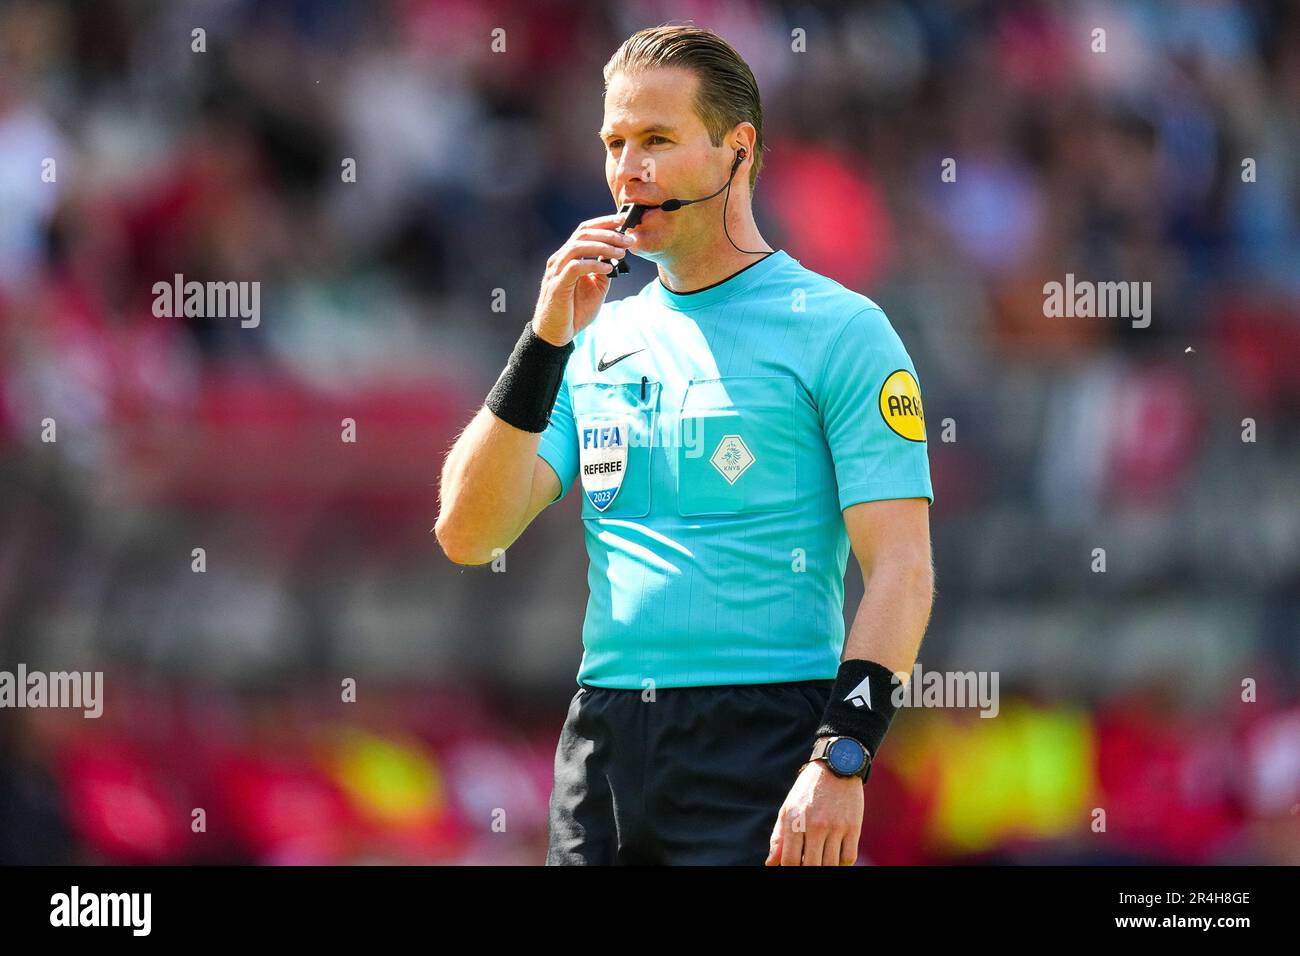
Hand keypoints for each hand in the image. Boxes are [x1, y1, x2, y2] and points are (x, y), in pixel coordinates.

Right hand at [533, 212, 636, 346]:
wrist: (557, 333)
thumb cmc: (574, 311)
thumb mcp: (596, 287)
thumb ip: (603, 269)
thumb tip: (617, 255)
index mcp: (568, 257)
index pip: (585, 231)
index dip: (604, 223)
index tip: (623, 220)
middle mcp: (560, 259)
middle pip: (583, 234)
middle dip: (608, 233)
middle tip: (628, 239)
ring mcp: (557, 271)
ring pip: (579, 246)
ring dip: (603, 246)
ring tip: (621, 252)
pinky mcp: (557, 284)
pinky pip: (576, 267)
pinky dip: (594, 264)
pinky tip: (608, 268)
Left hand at [765, 747, 863, 865]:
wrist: (836, 766)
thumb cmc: (808, 790)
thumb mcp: (788, 808)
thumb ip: (779, 838)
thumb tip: (771, 864)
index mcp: (795, 821)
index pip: (791, 861)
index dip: (791, 870)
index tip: (794, 867)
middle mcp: (815, 825)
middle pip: (812, 866)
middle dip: (809, 869)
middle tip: (809, 862)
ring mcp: (836, 827)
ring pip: (832, 865)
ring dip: (826, 866)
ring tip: (822, 859)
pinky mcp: (853, 826)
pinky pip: (849, 857)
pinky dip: (843, 862)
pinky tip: (837, 856)